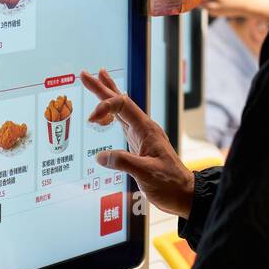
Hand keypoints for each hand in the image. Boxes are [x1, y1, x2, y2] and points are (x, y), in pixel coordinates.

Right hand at [81, 67, 194, 217]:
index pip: (122, 106)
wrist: (183, 194)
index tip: (90, 120)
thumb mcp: (146, 173)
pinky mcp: (139, 144)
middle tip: (85, 74)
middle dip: (102, 87)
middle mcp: (144, 128)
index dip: (104, 107)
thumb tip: (99, 156)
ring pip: (121, 110)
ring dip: (107, 96)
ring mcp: (142, 135)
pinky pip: (123, 122)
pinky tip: (108, 111)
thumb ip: (123, 162)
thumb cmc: (169, 183)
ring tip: (96, 79)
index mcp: (146, 129)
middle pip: (120, 101)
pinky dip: (112, 113)